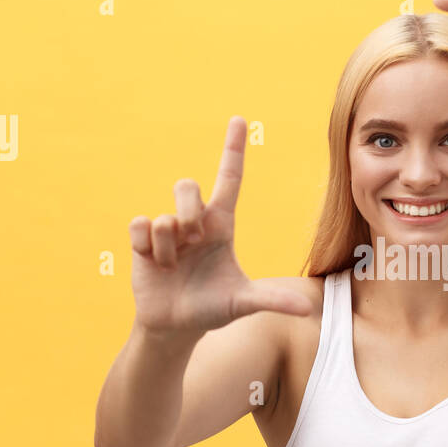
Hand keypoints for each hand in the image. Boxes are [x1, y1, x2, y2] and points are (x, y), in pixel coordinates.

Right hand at [128, 116, 309, 334]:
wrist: (175, 326)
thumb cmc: (212, 308)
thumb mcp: (242, 303)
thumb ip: (272, 301)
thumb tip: (306, 308)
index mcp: (221, 225)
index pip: (229, 179)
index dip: (233, 150)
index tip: (239, 120)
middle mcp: (194, 221)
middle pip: (187, 186)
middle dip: (189, 212)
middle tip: (194, 243)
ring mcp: (167, 231)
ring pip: (164, 218)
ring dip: (169, 247)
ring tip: (173, 266)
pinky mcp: (142, 241)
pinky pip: (140, 225)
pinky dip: (149, 248)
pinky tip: (156, 265)